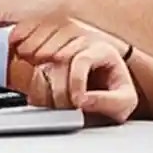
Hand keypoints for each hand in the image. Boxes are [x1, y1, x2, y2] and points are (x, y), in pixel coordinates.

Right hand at [18, 22, 136, 123]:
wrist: (106, 88)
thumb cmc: (116, 94)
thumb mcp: (124, 102)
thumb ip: (109, 102)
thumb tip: (83, 100)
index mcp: (102, 50)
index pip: (81, 58)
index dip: (76, 82)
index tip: (78, 101)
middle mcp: (79, 43)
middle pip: (58, 61)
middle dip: (59, 91)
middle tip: (66, 109)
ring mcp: (59, 45)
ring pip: (40, 62)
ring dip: (43, 89)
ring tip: (55, 105)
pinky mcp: (42, 52)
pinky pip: (27, 60)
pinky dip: (30, 82)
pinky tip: (40, 94)